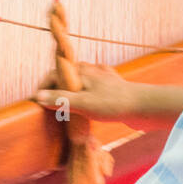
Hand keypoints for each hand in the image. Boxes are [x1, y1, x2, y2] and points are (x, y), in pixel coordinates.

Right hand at [34, 65, 182, 129]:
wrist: (145, 106)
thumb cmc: (114, 104)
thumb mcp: (83, 103)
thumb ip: (61, 100)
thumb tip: (38, 97)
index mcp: (82, 70)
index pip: (54, 74)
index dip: (43, 88)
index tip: (37, 103)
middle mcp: (91, 71)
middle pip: (66, 79)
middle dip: (55, 92)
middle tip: (48, 110)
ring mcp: (102, 80)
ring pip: (79, 86)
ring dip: (70, 97)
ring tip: (65, 113)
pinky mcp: (111, 90)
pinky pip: (91, 92)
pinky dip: (84, 100)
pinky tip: (86, 111)